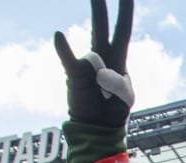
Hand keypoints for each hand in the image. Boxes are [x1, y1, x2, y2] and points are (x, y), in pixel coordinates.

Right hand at [53, 0, 133, 127]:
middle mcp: (101, 55)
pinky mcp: (73, 74)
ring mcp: (86, 63)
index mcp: (118, 57)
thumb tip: (99, 72)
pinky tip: (59, 35)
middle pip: (101, 25)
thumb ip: (119, 84)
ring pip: (95, 60)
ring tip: (103, 98)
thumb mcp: (126, 98)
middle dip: (99, 6)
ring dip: (105, 85)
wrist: (96, 127)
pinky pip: (69, 59)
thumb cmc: (113, 110)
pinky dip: (64, 49)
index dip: (124, 10)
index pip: (122, 28)